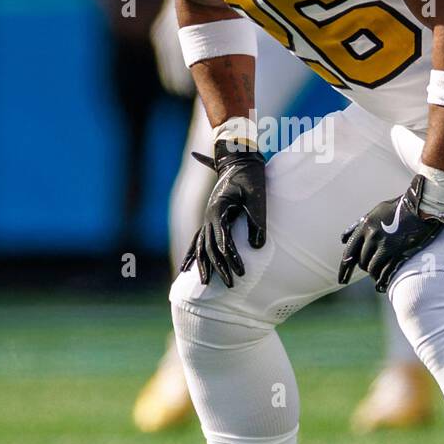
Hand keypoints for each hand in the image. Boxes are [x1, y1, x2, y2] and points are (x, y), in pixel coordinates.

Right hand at [182, 141, 266, 286]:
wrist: (241, 159)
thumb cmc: (251, 177)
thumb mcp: (257, 197)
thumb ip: (257, 221)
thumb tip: (257, 246)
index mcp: (218, 209)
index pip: (222, 240)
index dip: (231, 258)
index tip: (241, 272)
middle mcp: (209, 216)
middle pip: (209, 247)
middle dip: (219, 268)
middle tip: (230, 284)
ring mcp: (208, 218)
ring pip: (201, 246)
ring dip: (204, 265)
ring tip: (204, 284)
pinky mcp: (211, 219)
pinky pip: (198, 240)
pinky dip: (192, 254)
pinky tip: (185, 267)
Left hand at [337, 174, 443, 292]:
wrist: (421, 206)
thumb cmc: (398, 207)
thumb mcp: (375, 212)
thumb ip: (358, 226)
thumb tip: (342, 239)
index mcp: (364, 227)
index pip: (349, 252)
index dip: (344, 269)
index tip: (342, 280)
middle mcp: (372, 237)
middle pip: (361, 262)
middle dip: (364, 268)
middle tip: (370, 270)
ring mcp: (385, 245)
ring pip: (372, 268)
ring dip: (374, 274)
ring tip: (379, 275)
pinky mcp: (398, 251)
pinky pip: (385, 272)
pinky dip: (382, 280)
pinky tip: (382, 286)